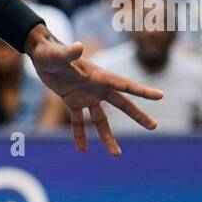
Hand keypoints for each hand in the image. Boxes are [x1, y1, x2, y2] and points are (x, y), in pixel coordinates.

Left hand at [25, 27, 162, 153]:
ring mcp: (86, 95)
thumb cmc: (50, 52)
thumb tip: (78, 46)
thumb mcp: (58, 55)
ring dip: (108, 137)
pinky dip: (79, 135)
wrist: (41, 53)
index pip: (124, 85)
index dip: (142, 91)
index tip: (160, 96)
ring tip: (116, 155)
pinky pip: (78, 121)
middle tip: (154, 126)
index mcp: (98, 75)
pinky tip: (83, 150)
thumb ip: (69, 53)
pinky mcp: (73, 101)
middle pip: (121, 103)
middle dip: (137, 115)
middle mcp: (96, 87)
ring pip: (101, 120)